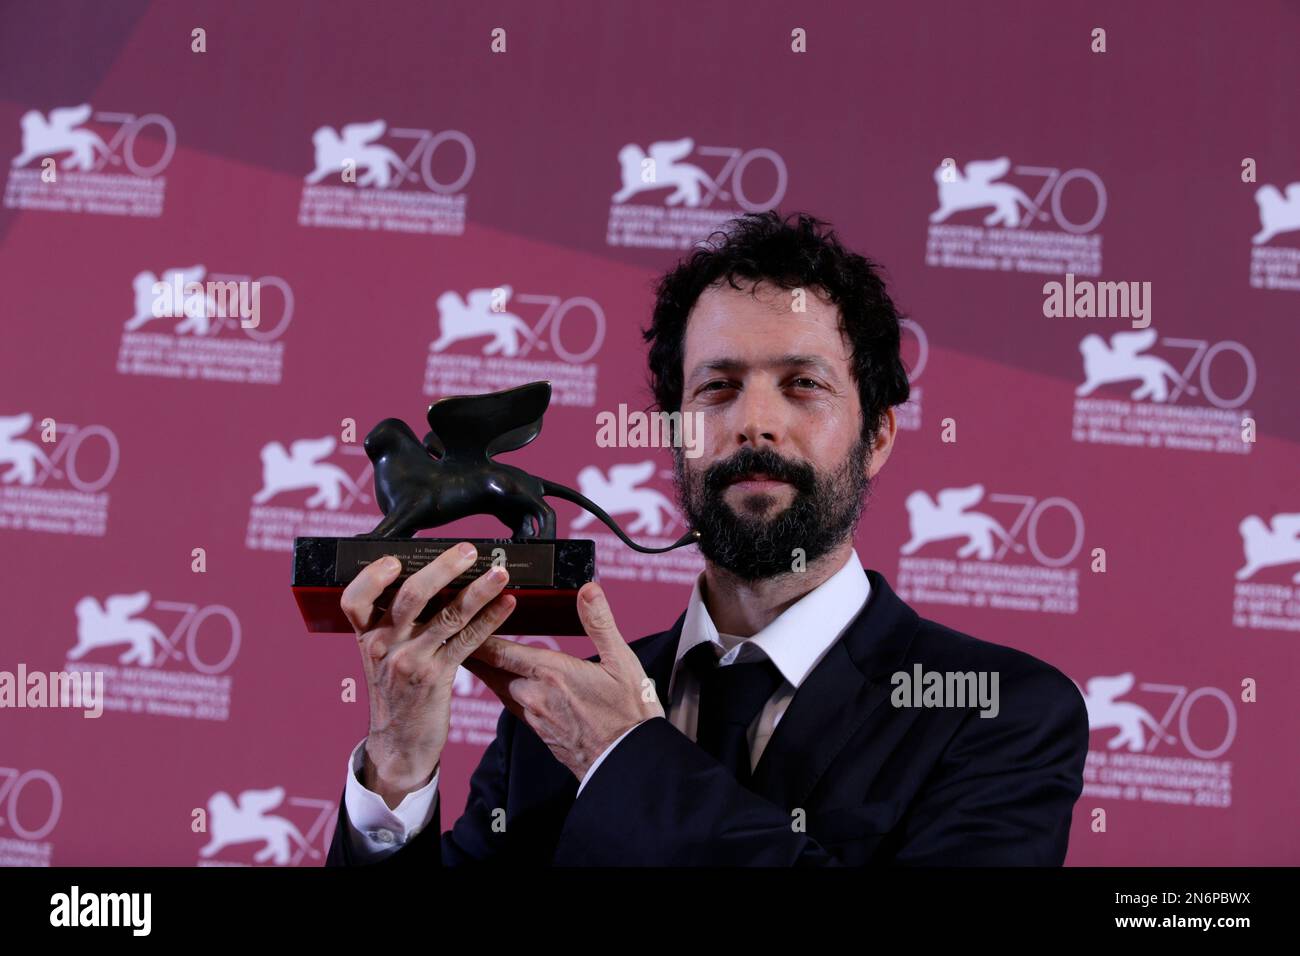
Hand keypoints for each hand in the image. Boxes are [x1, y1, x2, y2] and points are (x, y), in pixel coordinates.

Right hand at [340, 543, 516, 809]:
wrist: (399, 744)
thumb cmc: (395, 691)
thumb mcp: (380, 655)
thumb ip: (392, 622)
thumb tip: (427, 578)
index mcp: (365, 636)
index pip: (354, 600)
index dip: (371, 578)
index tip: (395, 560)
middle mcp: (384, 646)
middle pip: (410, 598)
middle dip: (442, 569)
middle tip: (468, 551)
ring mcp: (410, 662)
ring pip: (447, 617)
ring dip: (478, 591)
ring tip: (500, 573)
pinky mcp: (437, 678)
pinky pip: (468, 642)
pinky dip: (490, 620)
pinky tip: (507, 605)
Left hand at [462, 581, 665, 780]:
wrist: (628, 763)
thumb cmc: (628, 713)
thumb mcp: (621, 661)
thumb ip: (600, 623)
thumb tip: (587, 590)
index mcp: (551, 674)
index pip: (500, 650)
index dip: (476, 634)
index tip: (460, 620)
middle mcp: (534, 696)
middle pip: (491, 670)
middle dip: (473, 650)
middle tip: (455, 634)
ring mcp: (535, 717)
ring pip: (500, 688)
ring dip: (486, 670)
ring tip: (472, 653)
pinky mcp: (540, 732)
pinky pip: (513, 704)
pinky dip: (503, 688)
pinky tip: (508, 682)